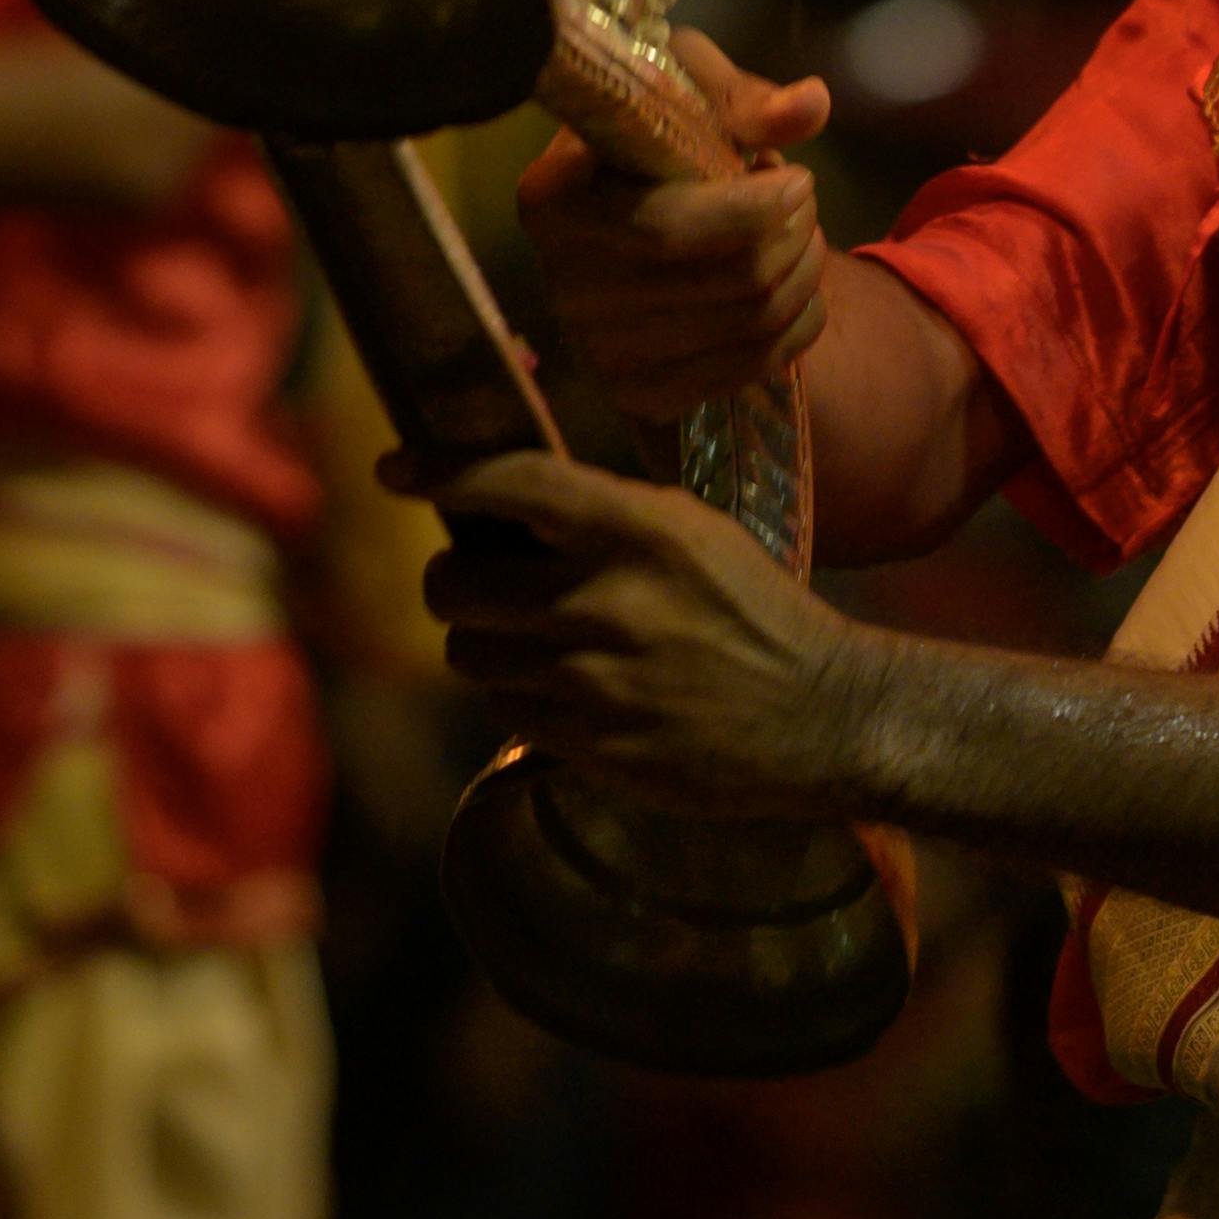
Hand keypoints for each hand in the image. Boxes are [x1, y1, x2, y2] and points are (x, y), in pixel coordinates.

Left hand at [421, 450, 884, 814]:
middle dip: (453, 579)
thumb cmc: (756, 609)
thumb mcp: (693, 532)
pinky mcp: (594, 747)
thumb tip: (506, 494)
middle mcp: (609, 601)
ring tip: (523, 638)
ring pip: (470, 653)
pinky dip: (517, 696)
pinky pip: (507, 711)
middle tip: (471, 580)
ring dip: (482, 642)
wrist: (824, 716)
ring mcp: (597, 681)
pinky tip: (561, 688)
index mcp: (642, 530)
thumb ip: (603, 515)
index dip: (439, 473)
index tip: (394, 470)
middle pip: (458, 583)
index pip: (511, 485)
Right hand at [520, 27, 832, 418]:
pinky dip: (801, 322)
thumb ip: (740, 97)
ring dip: (804, 272)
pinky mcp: (641, 394)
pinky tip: (798, 285)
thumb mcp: (683, 90)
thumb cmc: (651, 136)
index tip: (798, 179)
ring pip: (750, 321)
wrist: (625, 212)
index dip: (751, 211)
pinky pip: (754, 365)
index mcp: (555, 200)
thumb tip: (810, 105)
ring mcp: (600, 351)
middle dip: (793, 235)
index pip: (668, 228)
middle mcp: (565, 285)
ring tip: (801, 233)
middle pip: (725, 279)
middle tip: (805, 201)